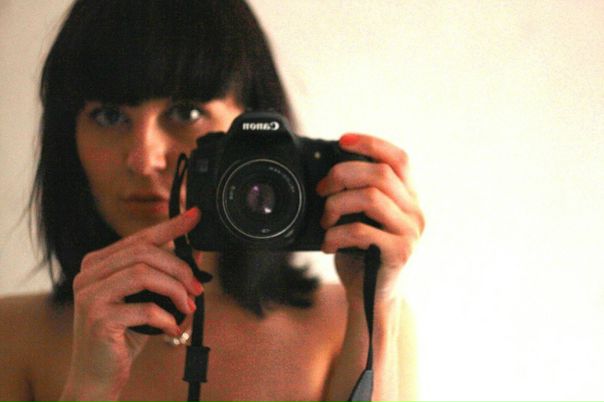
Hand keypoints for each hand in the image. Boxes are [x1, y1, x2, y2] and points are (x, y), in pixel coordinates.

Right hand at [61, 208, 203, 401]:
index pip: (140, 238)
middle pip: (144, 254)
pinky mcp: (98, 319)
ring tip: (188, 305)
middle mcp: (89, 275)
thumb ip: (164, 274)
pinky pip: (143, 308)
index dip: (170, 226)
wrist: (97, 375)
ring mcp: (90, 296)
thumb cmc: (123, 334)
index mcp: (99, 264)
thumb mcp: (145, 298)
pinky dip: (166, 316)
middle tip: (197, 287)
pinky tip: (172, 326)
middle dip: (178, 268)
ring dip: (175, 289)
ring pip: (143, 274)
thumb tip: (195, 251)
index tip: (195, 216)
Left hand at [316, 134, 423, 303]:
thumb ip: (358, 194)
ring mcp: (410, 232)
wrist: (371, 296)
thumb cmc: (362, 253)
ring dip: (338, 204)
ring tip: (325, 220)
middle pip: (380, 174)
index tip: (343, 140)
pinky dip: (337, 234)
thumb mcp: (362, 218)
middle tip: (322, 189)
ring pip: (371, 198)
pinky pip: (362, 231)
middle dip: (343, 174)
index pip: (398, 159)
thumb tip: (331, 171)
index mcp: (408, 197)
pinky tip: (328, 243)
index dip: (371, 143)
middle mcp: (414, 211)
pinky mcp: (399, 253)